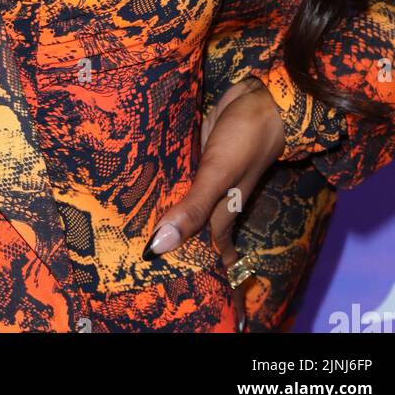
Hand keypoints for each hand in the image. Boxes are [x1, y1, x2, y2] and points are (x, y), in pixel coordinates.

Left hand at [141, 75, 286, 330]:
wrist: (262, 97)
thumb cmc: (246, 138)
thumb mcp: (218, 174)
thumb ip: (193, 209)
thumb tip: (159, 247)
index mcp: (221, 214)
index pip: (207, 256)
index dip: (200, 277)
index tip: (183, 298)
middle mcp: (214, 201)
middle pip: (192, 233)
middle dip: (175, 249)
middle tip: (143, 267)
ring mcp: (206, 178)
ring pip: (184, 205)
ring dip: (166, 215)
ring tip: (132, 231)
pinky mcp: (197, 156)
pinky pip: (180, 177)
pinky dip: (165, 184)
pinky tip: (142, 186)